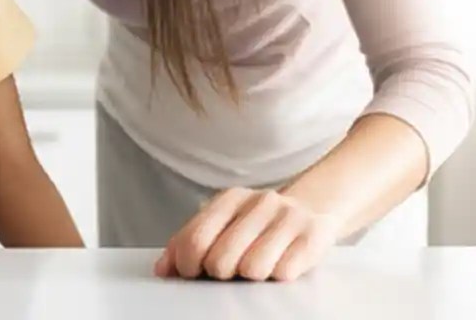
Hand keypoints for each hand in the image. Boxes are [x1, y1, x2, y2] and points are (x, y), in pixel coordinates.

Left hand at [155, 187, 339, 281]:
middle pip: (220, 260)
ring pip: (252, 269)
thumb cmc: (257, 226)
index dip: (187, 266)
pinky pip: (283, 273)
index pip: (194, 239)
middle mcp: (259, 202)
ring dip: (251, 276)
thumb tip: (162, 270)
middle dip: (220, 273)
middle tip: (231, 270)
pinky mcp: (313, 235)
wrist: (312, 211)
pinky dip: (278, 276)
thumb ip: (187, 243)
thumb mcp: (222, 225)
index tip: (192, 272)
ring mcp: (288, 216)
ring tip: (258, 264)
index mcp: (230, 198)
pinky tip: (282, 263)